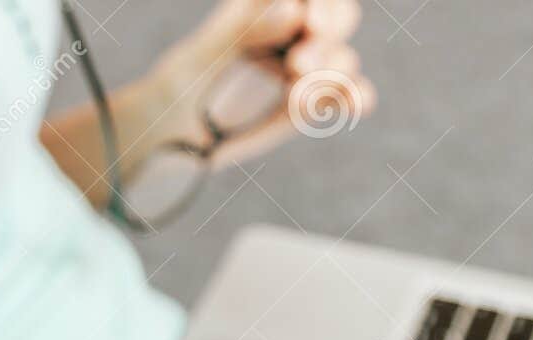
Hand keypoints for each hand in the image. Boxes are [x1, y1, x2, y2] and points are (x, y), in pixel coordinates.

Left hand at [159, 0, 375, 166]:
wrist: (175, 134)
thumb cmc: (184, 83)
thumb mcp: (206, 53)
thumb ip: (245, 29)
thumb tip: (293, 10)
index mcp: (266, 4)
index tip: (307, 17)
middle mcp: (293, 29)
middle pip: (336, 15)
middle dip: (329, 28)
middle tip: (298, 59)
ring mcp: (306, 65)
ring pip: (342, 57)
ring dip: (330, 70)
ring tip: (295, 92)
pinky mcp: (312, 101)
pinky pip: (344, 95)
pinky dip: (356, 96)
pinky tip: (357, 103)